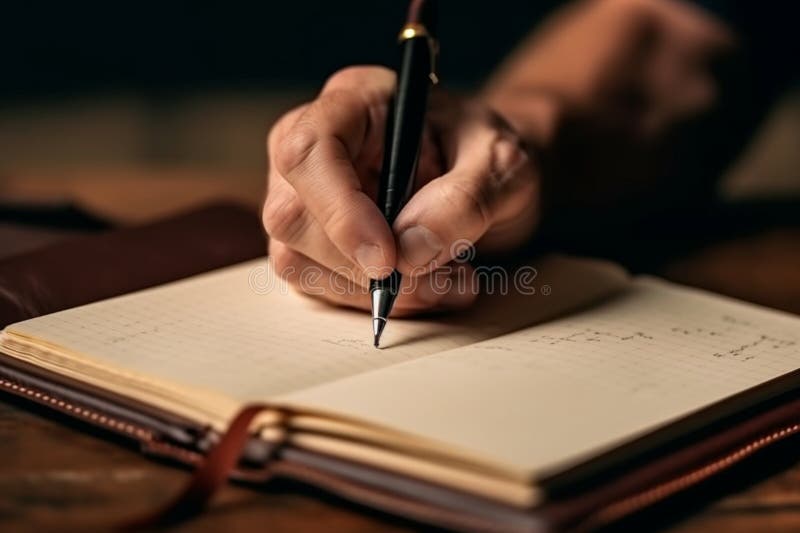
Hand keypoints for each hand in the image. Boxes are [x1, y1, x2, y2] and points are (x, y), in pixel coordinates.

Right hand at [263, 66, 539, 314]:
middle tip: (441, 277)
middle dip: (364, 267)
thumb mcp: (503, 164)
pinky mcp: (310, 242)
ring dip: (375, 293)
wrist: (485, 178)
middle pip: (291, 216)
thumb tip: (408, 252)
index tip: (388, 259)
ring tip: (449, 282)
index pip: (308, 150)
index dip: (338, 210)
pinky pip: (317, 286)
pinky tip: (426, 288)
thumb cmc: (486, 154)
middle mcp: (314, 148)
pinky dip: (373, 302)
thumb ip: (464, 201)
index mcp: (354, 102)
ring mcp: (303, 197)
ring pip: (296, 260)